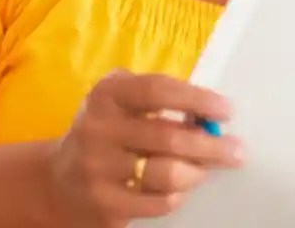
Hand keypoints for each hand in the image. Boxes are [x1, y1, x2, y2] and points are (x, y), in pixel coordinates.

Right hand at [46, 69, 242, 226]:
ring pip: (166, 172)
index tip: (227, 111)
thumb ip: (161, 101)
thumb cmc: (109, 133)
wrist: (57, 180)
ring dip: (196, 172)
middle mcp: (98, 128)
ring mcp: (97, 168)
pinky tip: (180, 190)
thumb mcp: (123, 104)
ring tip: (205, 171)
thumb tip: (212, 116)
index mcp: (107, 94)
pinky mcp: (103, 203)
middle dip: (211, 145)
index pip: (158, 90)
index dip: (197, 99)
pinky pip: (157, 202)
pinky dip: (177, 196)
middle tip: (237, 150)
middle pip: (169, 136)